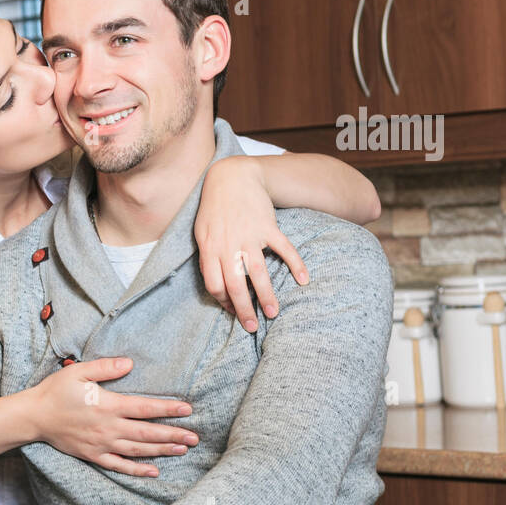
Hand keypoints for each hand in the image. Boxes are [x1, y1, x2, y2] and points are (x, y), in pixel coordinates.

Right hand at [24, 356, 197, 476]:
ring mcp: (102, 444)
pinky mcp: (94, 455)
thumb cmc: (56, 391)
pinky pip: (119, 465)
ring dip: (161, 450)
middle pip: (147, 432)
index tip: (187, 410)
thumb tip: (130, 364)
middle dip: (173, 434)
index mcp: (107, 405)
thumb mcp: (78, 371)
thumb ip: (105, 367)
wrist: (34, 417)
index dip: (167, 409)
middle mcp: (108, 427)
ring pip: (138, 450)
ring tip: (182, 450)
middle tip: (194, 437)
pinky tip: (154, 471)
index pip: (144, 408)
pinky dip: (137, 470)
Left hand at [194, 156, 309, 332]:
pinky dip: (296, 264)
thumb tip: (214, 285)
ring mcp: (250, 236)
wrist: (232, 178)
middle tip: (252, 327)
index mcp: (210, 249)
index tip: (233, 312)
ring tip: (273, 313)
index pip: (214, 285)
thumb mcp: (202, 234)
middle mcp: (229, 246)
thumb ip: (207, 258)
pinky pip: (284, 249)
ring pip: (258, 272)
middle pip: (235, 285)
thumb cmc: (214, 209)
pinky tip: (304, 280)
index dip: (223, 302)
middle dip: (244, 309)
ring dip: (266, 295)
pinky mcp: (268, 227)